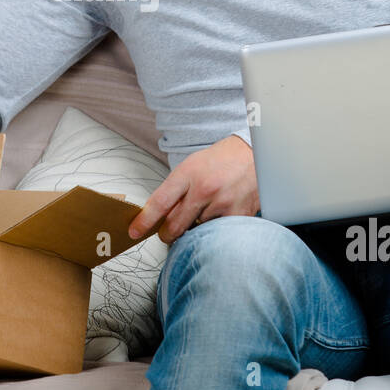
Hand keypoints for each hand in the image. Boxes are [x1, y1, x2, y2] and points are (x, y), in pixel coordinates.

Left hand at [128, 134, 259, 244]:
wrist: (254, 154)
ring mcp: (223, 203)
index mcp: (188, 173)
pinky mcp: (238, 215)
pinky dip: (213, 231)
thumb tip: (158, 217)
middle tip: (167, 232)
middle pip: (174, 226)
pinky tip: (218, 216)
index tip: (134, 231)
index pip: (160, 203)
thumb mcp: (192, 166)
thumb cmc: (220, 160)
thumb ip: (175, 191)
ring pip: (195, 232)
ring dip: (194, 229)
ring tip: (204, 212)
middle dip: (166, 234)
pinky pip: (215, 234)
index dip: (144, 221)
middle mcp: (205, 189)